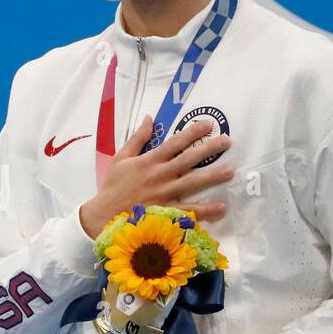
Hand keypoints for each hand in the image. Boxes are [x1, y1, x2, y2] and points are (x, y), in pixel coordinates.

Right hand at [80, 115, 232, 237]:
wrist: (103, 215)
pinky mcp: (166, 213)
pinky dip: (206, 210)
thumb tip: (150, 118)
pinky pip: (189, 211)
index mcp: (149, 161)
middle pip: (189, 159)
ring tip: (230, 170)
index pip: (174, 143)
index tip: (207, 124)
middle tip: (227, 141)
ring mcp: (164, 195)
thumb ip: (137, 139)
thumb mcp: (120, 158)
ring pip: (192, 183)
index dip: (192, 132)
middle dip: (209, 148)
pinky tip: (221, 206)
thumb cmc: (112, 187)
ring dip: (212, 176)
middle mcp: (160, 175)